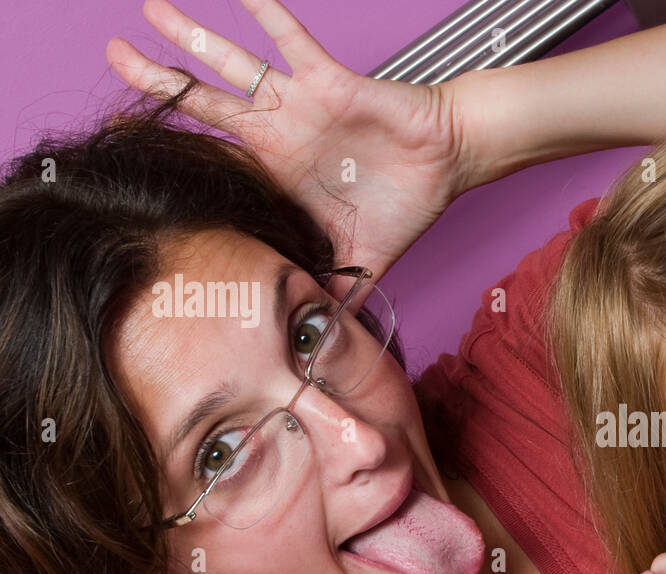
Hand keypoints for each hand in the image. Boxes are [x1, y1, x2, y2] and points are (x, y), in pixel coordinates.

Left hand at [107, 0, 471, 277]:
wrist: (446, 161)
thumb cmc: (406, 202)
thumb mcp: (365, 259)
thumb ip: (338, 293)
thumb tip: (323, 343)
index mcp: (280, 174)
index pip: (218, 165)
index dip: (179, 159)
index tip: (132, 151)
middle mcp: (278, 133)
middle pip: (204, 104)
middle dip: (158, 81)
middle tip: (113, 57)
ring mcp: (298, 104)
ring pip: (234, 65)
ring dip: (192, 39)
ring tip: (150, 10)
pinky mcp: (326, 80)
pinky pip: (290, 39)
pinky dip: (266, 12)